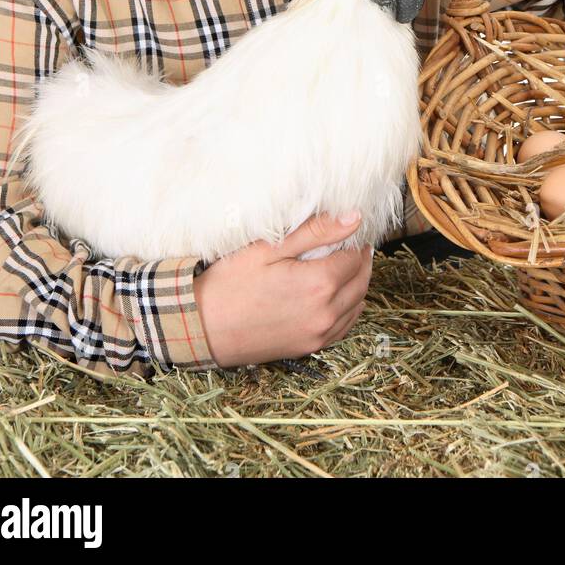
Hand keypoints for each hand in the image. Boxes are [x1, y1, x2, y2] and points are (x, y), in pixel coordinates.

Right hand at [192, 211, 372, 367]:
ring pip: (356, 304)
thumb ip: (316, 232)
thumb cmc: (231, 283)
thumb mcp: (270, 247)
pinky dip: (347, 308)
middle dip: (360, 260)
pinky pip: (343, 327)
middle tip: (349, 244)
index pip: (356, 256)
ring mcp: (318, 334)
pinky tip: (334, 295)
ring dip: (356, 284)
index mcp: (319, 284)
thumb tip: (355, 217)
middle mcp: (326, 313)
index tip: (347, 230)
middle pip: (361, 281)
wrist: (202, 327)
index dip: (354, 240)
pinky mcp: (309, 347)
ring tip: (342, 266)